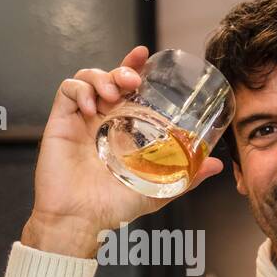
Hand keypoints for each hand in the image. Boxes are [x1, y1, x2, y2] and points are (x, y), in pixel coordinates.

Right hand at [21, 45, 224, 257]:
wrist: (80, 221)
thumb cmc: (112, 209)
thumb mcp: (157, 190)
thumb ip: (186, 176)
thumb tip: (217, 165)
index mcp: (121, 129)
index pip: (128, 88)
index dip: (134, 66)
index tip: (145, 54)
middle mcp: (100, 120)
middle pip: (109, 78)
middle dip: (122, 69)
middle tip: (133, 82)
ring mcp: (79, 120)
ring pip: (87, 78)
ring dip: (102, 77)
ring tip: (113, 95)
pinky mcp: (59, 123)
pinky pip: (67, 91)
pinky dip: (80, 91)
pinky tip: (91, 109)